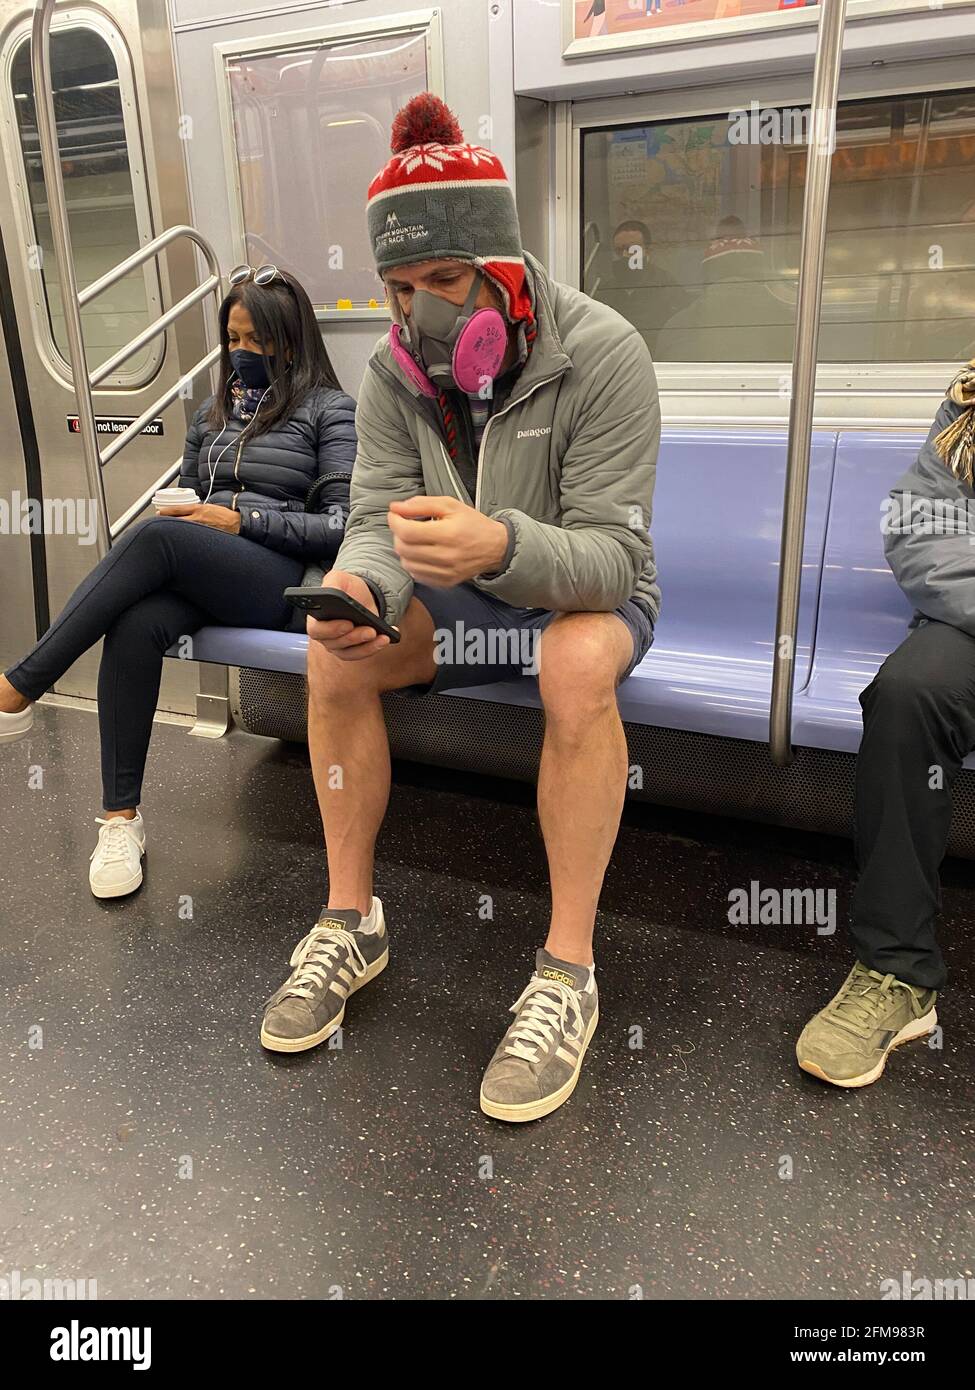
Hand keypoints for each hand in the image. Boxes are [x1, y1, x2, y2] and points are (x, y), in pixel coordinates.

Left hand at [158, 503, 240, 533]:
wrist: (236, 523)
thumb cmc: (224, 515)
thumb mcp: (208, 507)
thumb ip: (196, 510)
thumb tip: (185, 512)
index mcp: (198, 508)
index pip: (177, 508)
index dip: (166, 511)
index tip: (159, 512)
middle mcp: (197, 518)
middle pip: (175, 519)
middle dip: (165, 520)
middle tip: (158, 522)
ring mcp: (199, 528)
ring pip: (181, 529)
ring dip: (173, 530)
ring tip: (167, 531)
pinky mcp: (203, 537)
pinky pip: (189, 537)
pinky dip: (183, 537)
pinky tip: (180, 539)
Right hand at [306, 569, 393, 661]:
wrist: (362, 596)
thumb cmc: (346, 588)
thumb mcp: (338, 579)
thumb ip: (331, 583)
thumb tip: (331, 591)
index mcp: (316, 619)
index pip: (316, 630)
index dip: (331, 630)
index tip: (348, 624)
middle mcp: (325, 637)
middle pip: (335, 644)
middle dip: (354, 638)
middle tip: (370, 630)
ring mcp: (338, 646)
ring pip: (349, 653)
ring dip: (367, 646)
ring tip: (382, 637)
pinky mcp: (354, 650)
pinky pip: (362, 654)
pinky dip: (375, 647)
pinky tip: (386, 638)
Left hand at [387, 495, 507, 587]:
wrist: (495, 547)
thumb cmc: (473, 524)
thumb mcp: (450, 505)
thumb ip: (421, 504)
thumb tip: (396, 508)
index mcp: (449, 534)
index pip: (407, 532)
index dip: (395, 522)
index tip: (395, 515)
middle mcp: (447, 556)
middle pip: (404, 548)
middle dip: (398, 534)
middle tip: (406, 525)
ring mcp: (445, 572)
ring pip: (407, 564)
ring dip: (404, 550)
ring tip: (415, 540)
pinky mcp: (445, 582)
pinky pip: (417, 575)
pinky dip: (414, 563)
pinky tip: (422, 553)